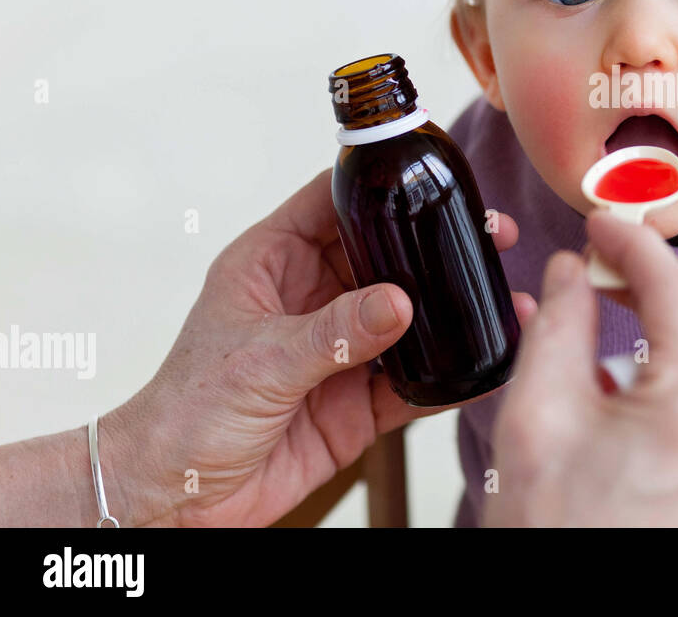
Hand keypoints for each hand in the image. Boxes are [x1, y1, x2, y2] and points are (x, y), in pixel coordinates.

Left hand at [103, 168, 535, 526]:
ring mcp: (340, 349)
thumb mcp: (259, 363)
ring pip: (410, 315)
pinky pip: (415, 380)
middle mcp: (312, 298)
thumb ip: (334, 334)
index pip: (332, 203)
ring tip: (502, 293)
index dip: (378, 185)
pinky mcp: (359, 402)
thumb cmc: (184, 416)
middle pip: (387, 255)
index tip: (428, 176)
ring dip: (453, 306)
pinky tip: (486, 361)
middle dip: (436, 245)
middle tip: (491, 235)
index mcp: (273, 264)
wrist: (175, 501)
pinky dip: (451, 374)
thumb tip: (400, 303)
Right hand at [483, 208, 677, 526]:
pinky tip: (645, 402)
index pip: (676, 288)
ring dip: (676, 343)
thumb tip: (571, 273)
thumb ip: (559, 324)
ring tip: (615, 350)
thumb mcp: (536, 416)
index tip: (603, 227)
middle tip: (597, 277)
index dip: (633, 245)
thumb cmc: (553, 535)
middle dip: (653, 293)